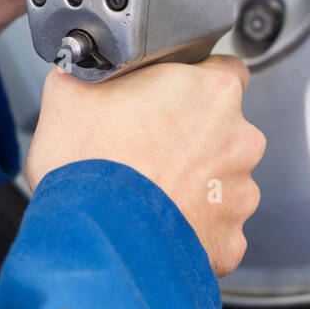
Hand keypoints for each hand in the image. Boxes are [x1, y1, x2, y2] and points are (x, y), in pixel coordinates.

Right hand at [26, 55, 265, 277]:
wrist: (93, 239)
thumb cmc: (87, 164)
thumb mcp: (70, 91)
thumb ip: (93, 71)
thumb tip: (84, 69)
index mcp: (213, 92)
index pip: (226, 70)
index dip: (197, 81)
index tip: (173, 96)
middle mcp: (239, 140)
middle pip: (226, 129)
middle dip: (195, 137)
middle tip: (148, 148)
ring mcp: (239, 192)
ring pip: (222, 181)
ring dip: (195, 184)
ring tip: (149, 191)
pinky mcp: (229, 239)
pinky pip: (215, 229)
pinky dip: (191, 228)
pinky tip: (157, 225)